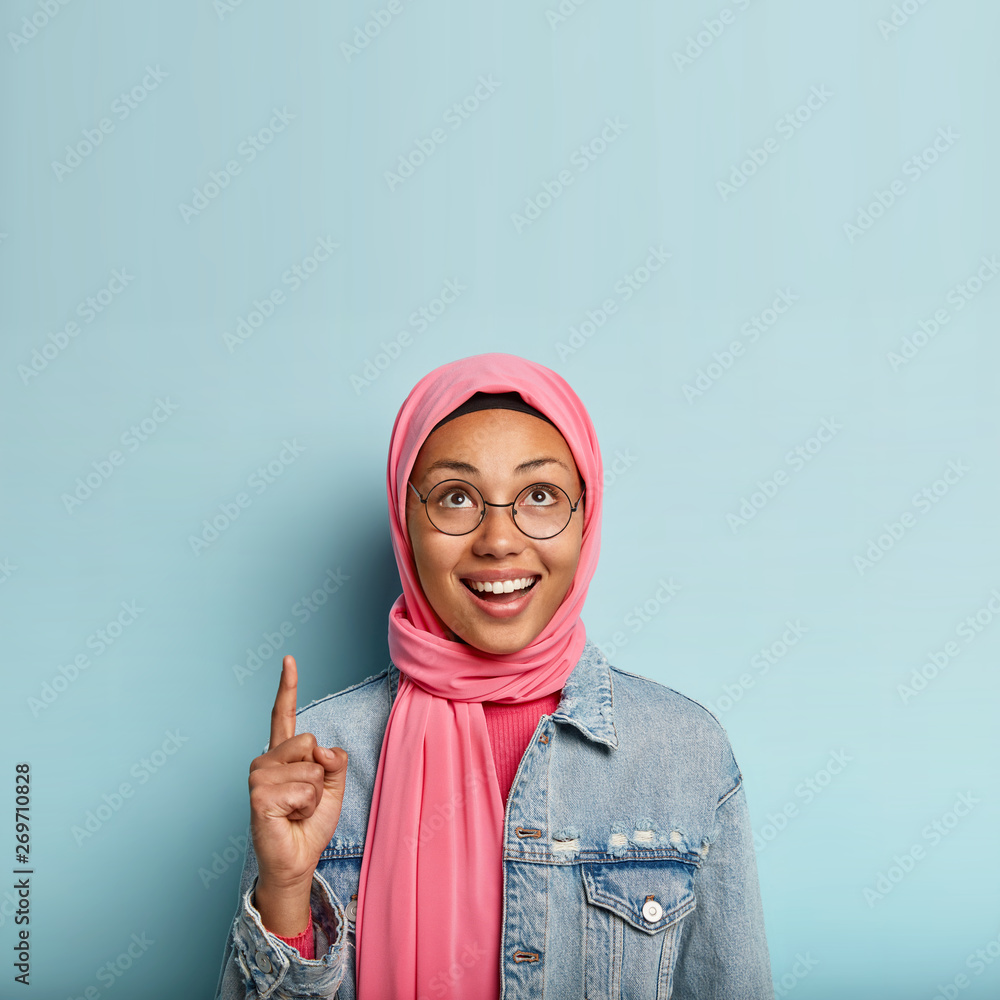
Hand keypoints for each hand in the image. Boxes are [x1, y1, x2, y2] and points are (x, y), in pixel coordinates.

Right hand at [248, 654, 347, 934]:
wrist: (297, 860)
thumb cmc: (310, 823)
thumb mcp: (333, 785)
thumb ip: (334, 760)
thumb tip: (322, 750)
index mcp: (283, 754)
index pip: (283, 713)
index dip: (287, 686)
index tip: (289, 659)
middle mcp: (266, 760)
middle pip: (309, 741)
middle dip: (319, 773)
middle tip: (304, 798)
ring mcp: (258, 777)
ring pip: (310, 768)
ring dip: (314, 794)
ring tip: (297, 810)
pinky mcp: (259, 796)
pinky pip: (304, 789)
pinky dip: (307, 806)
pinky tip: (290, 817)